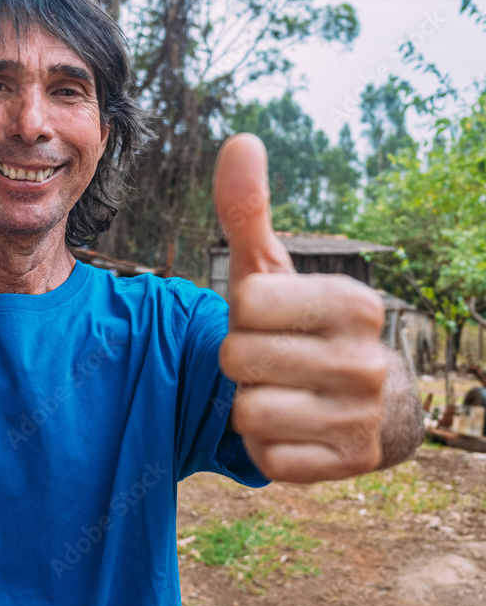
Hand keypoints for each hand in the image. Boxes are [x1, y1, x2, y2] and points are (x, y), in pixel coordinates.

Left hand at [213, 134, 387, 482]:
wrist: (351, 403)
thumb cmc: (294, 323)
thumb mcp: (270, 269)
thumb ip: (247, 211)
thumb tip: (240, 140)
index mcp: (354, 302)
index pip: (245, 302)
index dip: (241, 312)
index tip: (268, 318)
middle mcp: (368, 360)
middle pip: (237, 357)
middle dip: (238, 359)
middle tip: (269, 359)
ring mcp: (362, 418)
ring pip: (246, 411)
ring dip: (248, 404)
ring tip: (279, 393)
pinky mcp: (346, 465)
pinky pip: (265, 457)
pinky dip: (264, 444)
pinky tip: (292, 428)